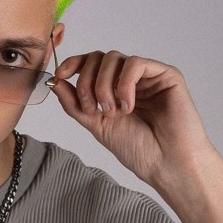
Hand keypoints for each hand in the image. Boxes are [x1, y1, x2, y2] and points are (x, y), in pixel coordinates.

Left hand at [51, 50, 218, 203]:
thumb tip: (55, 82)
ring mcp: (149, 76)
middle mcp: (131, 80)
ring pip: (114, 58)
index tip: (60, 75)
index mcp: (115, 89)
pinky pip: (135, 63)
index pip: (91, 64)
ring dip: (103, 85)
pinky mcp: (166, 75)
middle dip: (87, 81)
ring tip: (112, 112)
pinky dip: (124, 84)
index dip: (73, 64)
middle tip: (92, 108)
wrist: (166, 164)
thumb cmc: (139, 150)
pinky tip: (128, 106)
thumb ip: (76, 104)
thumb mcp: (97, 125)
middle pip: (99, 58)